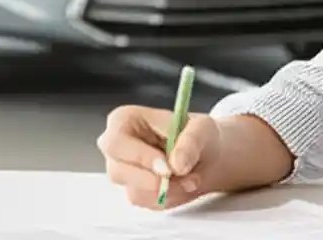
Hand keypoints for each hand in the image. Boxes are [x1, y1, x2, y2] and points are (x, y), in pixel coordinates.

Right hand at [96, 105, 222, 209]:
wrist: (206, 155)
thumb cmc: (196, 133)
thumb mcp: (201, 127)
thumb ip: (190, 142)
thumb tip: (177, 164)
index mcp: (123, 120)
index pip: (116, 142)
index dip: (139, 157)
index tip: (166, 168)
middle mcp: (117, 148)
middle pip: (118, 172)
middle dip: (153, 180)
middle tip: (183, 177)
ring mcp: (123, 172)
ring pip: (134, 191)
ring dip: (168, 190)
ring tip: (191, 178)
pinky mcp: (134, 192)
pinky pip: (147, 203)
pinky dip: (169, 198)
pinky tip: (183, 185)